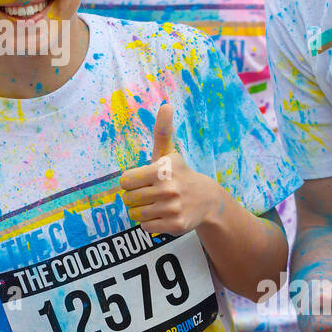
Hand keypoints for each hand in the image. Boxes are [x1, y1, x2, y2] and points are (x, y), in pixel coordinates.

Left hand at [119, 103, 219, 236]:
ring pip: (135, 215)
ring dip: (141, 211)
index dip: (130, 181)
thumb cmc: (179, 173)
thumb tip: (166, 104)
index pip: (124, 181)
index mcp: (162, 169)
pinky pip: (145, 227)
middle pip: (128, 199)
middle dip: (135, 197)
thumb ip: (162, 130)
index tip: (142, 180)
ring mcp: (172, 208)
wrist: (207, 199)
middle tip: (149, 193)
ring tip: (155, 204)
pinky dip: (150, 223)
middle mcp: (168, 189)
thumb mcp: (169, 153)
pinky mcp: (175, 225)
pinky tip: (162, 214)